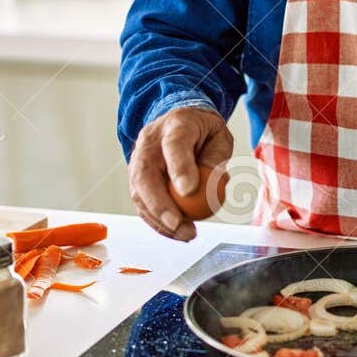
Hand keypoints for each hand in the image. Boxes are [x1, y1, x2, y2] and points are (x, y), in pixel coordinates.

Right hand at [129, 106, 232, 241]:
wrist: (180, 122)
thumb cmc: (204, 132)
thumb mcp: (220, 137)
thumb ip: (215, 158)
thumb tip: (212, 184)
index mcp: (176, 123)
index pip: (174, 144)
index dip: (179, 167)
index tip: (189, 191)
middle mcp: (150, 141)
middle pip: (145, 173)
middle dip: (159, 204)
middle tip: (179, 224)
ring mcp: (138, 159)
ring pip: (139, 193)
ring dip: (159, 219)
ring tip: (185, 234)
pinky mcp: (136, 178)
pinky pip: (143, 203)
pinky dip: (158, 222)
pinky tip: (177, 233)